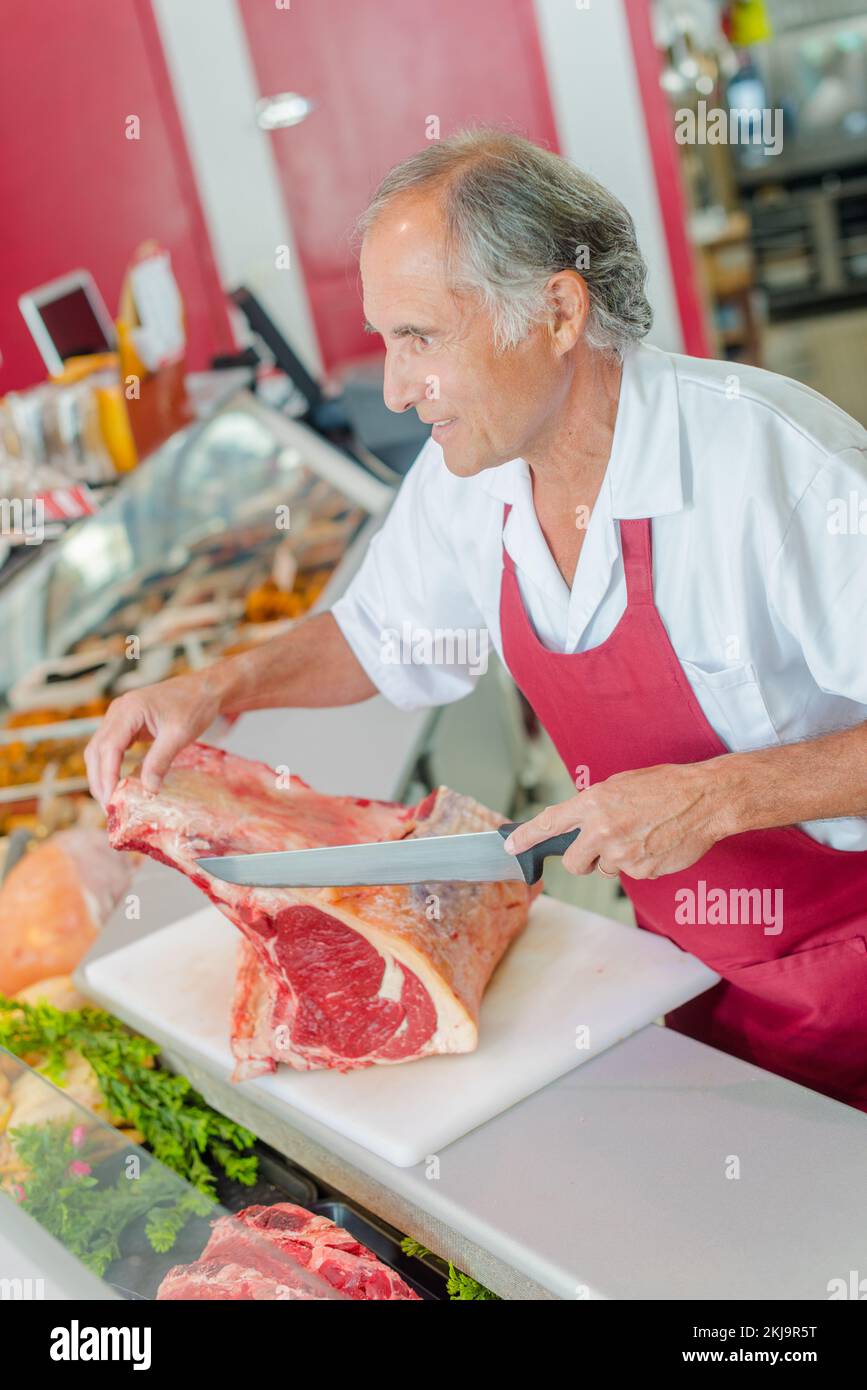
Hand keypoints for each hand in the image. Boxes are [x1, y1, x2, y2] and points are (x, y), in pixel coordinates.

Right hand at [85, 671, 224, 807]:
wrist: (205, 689)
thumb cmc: (194, 706)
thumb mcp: (179, 735)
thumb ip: (161, 761)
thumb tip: (148, 790)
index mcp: (128, 710)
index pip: (108, 747)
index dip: (106, 776)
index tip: (110, 800)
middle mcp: (118, 712)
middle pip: (96, 750)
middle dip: (99, 780)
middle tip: (108, 808)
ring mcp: (119, 718)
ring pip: (99, 751)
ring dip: (102, 776)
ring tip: (111, 801)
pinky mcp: (126, 725)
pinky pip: (111, 748)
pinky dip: (111, 767)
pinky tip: (118, 785)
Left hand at [503, 761, 730, 880]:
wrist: (704, 800)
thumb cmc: (665, 786)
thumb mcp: (620, 785)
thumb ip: (595, 806)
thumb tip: (578, 823)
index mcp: (594, 802)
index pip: (549, 823)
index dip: (526, 838)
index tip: (510, 847)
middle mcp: (602, 830)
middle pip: (573, 863)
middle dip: (582, 861)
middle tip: (599, 848)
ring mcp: (622, 854)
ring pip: (605, 869)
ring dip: (617, 859)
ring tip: (642, 836)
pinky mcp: (642, 871)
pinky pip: (632, 874)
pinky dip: (641, 863)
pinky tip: (656, 843)